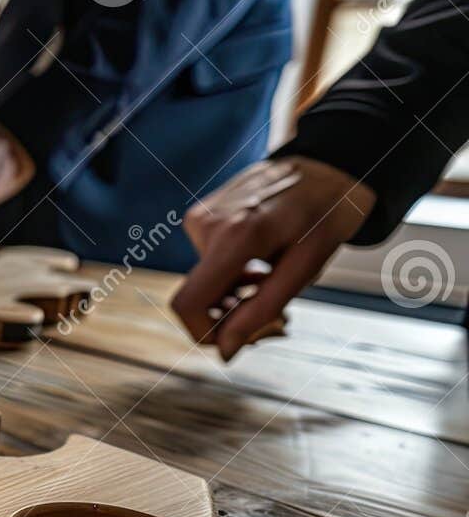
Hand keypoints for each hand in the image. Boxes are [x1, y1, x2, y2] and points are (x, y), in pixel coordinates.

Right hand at [173, 157, 375, 360]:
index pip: (190, 303)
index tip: (236, 342)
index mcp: (236, 236)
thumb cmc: (325, 215)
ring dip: (235, 298)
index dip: (204, 334)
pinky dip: (231, 278)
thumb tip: (226, 349)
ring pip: (205, 285)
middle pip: (198, 299)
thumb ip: (263, 309)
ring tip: (272, 288)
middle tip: (275, 322)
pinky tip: (259, 269)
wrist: (326, 167)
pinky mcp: (201, 217)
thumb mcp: (306, 267)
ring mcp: (200, 219)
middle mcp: (208, 225)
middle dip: (229, 320)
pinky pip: (207, 266)